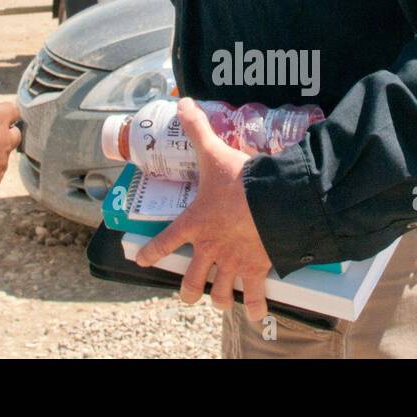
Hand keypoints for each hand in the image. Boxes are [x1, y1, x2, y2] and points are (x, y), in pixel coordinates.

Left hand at [134, 98, 272, 322]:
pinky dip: (255, 307)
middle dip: (188, 290)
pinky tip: (254, 315)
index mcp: (194, 223)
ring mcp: (233, 262)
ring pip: (220, 292)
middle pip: (192, 279)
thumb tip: (183, 102)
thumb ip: (196, 128)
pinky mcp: (257, 270)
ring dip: (218, 298)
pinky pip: (255, 296)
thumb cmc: (240, 181)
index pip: (165, 241)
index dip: (152, 252)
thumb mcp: (213, 153)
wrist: (274, 203)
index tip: (143, 260)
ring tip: (218, 302)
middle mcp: (210, 248)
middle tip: (187, 294)